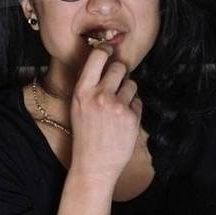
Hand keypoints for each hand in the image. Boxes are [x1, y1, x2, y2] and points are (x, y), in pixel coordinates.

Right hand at [67, 47, 142, 183]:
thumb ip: (89, 87)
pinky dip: (133, 109)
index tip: (108, 50)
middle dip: (120, 73)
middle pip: (119, 67)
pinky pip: (138, 102)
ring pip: (131, 84)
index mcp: (81, 92)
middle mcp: (99, 96)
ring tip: (117, 108)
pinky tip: (122, 121)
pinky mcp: (131, 116)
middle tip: (116, 84)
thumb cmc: (84, 136)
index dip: (105, 50)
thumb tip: (105, 65)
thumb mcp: (78, 108)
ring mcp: (117, 106)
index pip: (96, 58)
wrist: (94, 164)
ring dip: (128, 92)